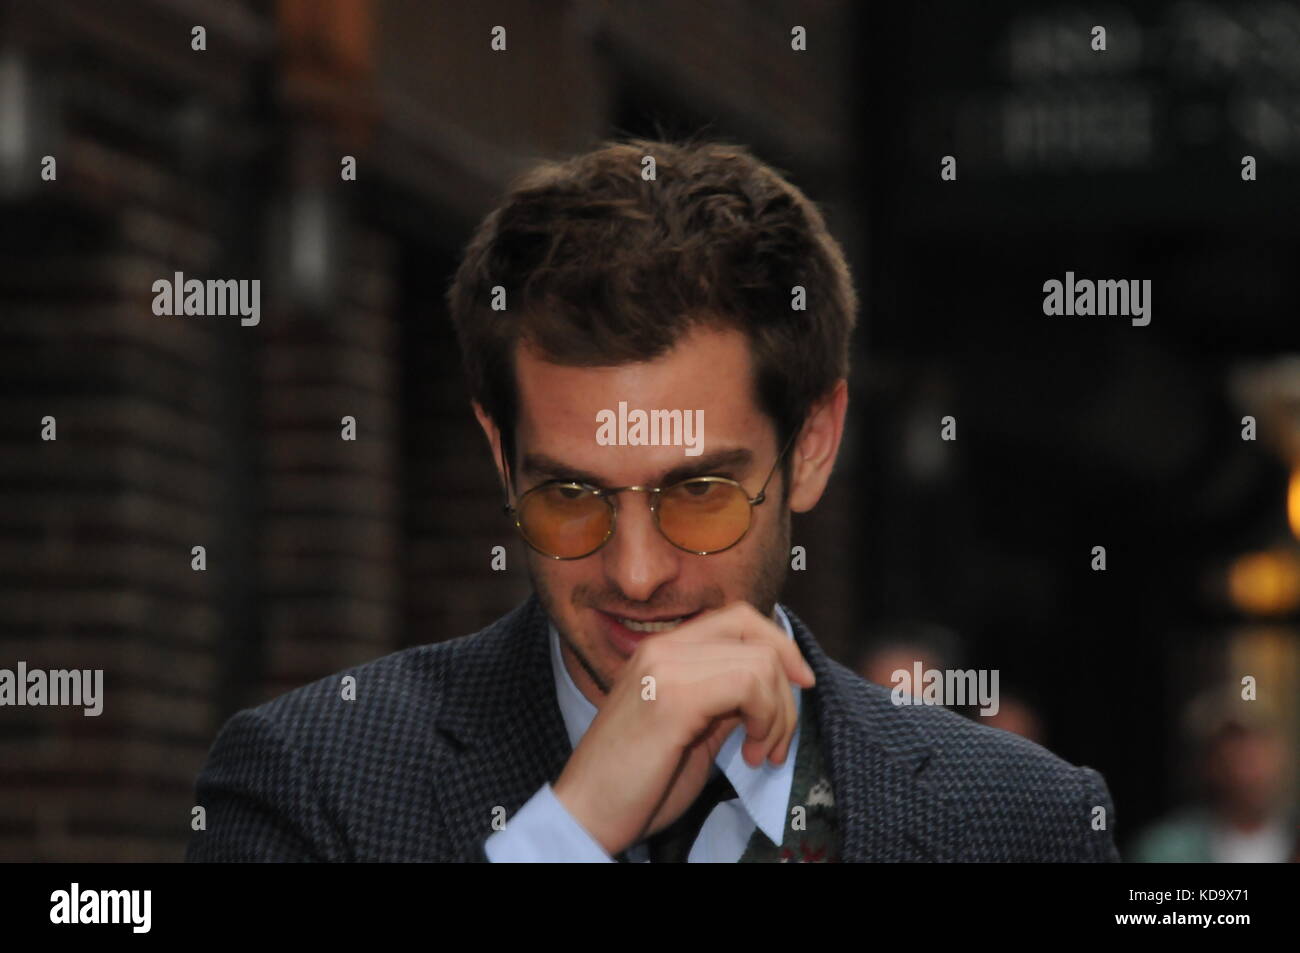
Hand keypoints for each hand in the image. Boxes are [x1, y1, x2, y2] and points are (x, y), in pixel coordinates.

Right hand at [551, 601, 815, 856]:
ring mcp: (665, 667)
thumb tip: (770, 689)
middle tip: (781, 734)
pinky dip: (767, 720)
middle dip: (786, 680)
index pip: (737, 617)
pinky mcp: (673, 696)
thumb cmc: (634, 785)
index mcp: (661, 652)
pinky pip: (749, 684)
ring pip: (759, 661)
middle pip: (752, 628)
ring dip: (778, 713)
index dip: (778, 644)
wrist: (586, 816)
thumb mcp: (691, 732)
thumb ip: (724, 701)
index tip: (799, 685)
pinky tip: (752, 754)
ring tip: (761, 753)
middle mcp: (661, 649)